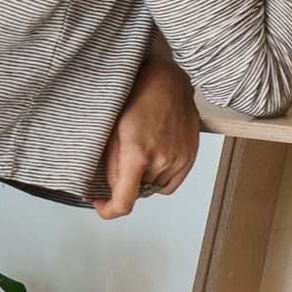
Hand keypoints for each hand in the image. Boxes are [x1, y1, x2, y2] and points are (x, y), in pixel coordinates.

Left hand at [92, 53, 200, 219]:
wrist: (168, 82)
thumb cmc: (138, 97)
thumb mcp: (112, 130)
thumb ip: (111, 165)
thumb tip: (110, 188)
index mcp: (138, 155)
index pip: (124, 202)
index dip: (108, 210)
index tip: (100, 203)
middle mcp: (162, 161)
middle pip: (139, 193)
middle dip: (126, 183)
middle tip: (121, 160)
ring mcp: (179, 159)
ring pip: (155, 188)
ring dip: (145, 180)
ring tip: (141, 153)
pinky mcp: (190, 156)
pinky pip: (171, 182)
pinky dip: (161, 177)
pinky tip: (155, 157)